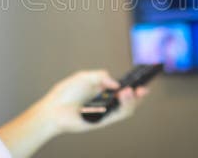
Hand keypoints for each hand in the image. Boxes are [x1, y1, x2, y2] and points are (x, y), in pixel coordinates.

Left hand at [34, 69, 148, 133]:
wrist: (54, 109)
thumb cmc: (66, 93)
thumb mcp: (85, 77)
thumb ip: (101, 76)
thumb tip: (116, 84)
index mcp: (102, 91)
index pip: (122, 88)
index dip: (133, 85)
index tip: (142, 79)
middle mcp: (106, 102)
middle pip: (128, 100)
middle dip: (138, 94)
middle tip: (143, 88)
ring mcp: (105, 112)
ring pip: (126, 109)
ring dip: (132, 100)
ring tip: (131, 91)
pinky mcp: (103, 121)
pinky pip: (119, 115)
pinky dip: (125, 106)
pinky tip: (125, 96)